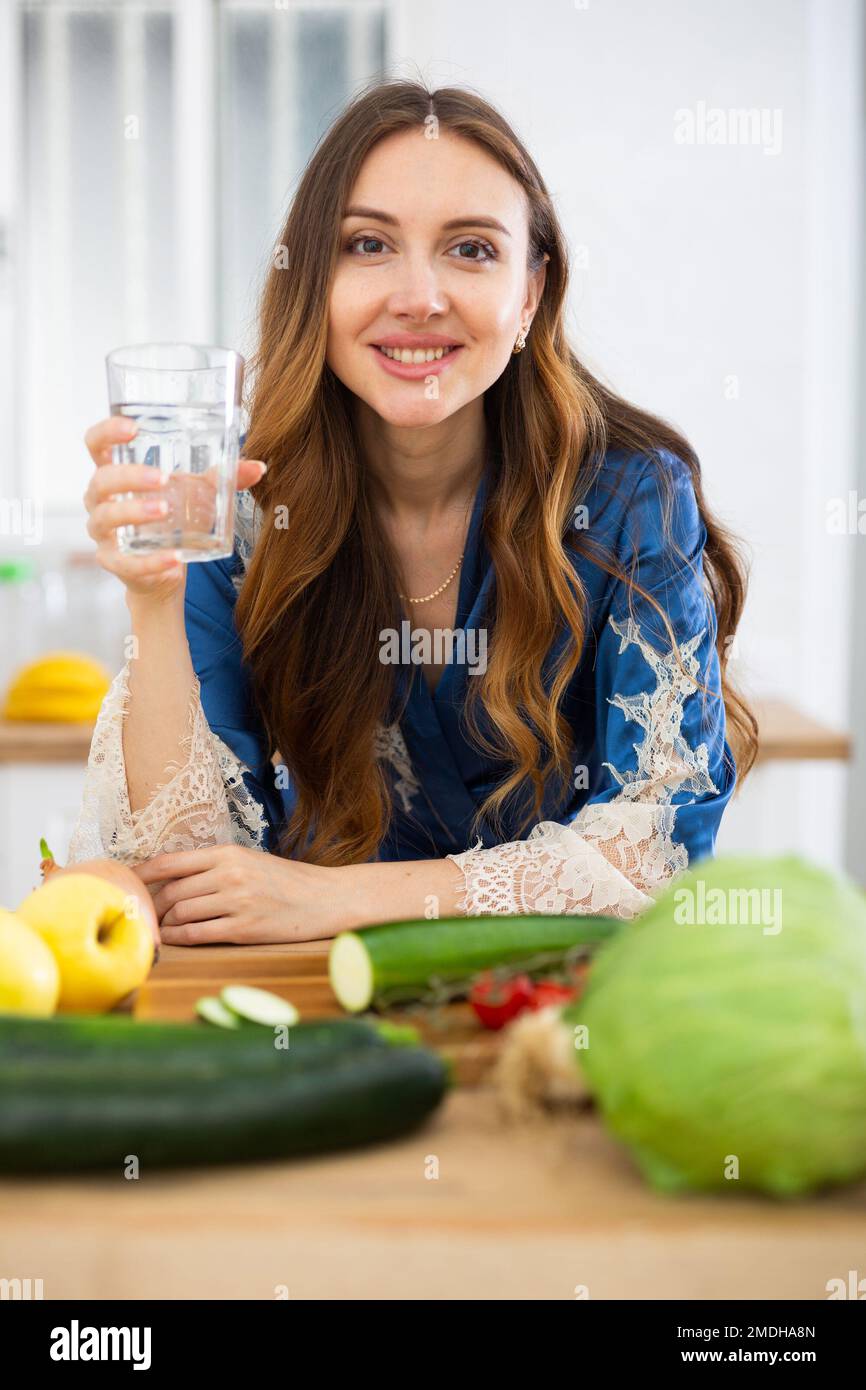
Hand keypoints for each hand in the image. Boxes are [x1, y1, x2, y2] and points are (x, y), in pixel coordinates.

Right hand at [82, 416, 266, 604]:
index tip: (133, 427)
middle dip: (130, 476)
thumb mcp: (195, 494)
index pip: (96, 444)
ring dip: (135, 512)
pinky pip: (127, 562)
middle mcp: (100, 500)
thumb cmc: (172, 519)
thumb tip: (258, 468)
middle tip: (162, 478)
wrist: (163, 571)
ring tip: (164, 510)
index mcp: (114, 472)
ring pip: (106, 518)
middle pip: (101, 480)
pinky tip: (174, 558)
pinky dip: (151, 561)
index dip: (108, 432)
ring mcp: (103, 533)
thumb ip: (221, 479)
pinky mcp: (114, 563)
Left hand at [132, 844, 345, 944]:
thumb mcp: (250, 861)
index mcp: (228, 854)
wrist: (326, 899)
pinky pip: (198, 934)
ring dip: (164, 923)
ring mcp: (237, 902)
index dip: (142, 873)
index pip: (171, 862)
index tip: (126, 881)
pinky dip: (180, 937)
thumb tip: (171, 879)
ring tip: (158, 928)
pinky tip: (174, 938)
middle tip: (144, 914)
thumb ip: (214, 867)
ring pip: (181, 913)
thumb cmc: (286, 881)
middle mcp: (229, 875)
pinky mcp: (244, 929)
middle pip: (172, 891)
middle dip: (152, 905)